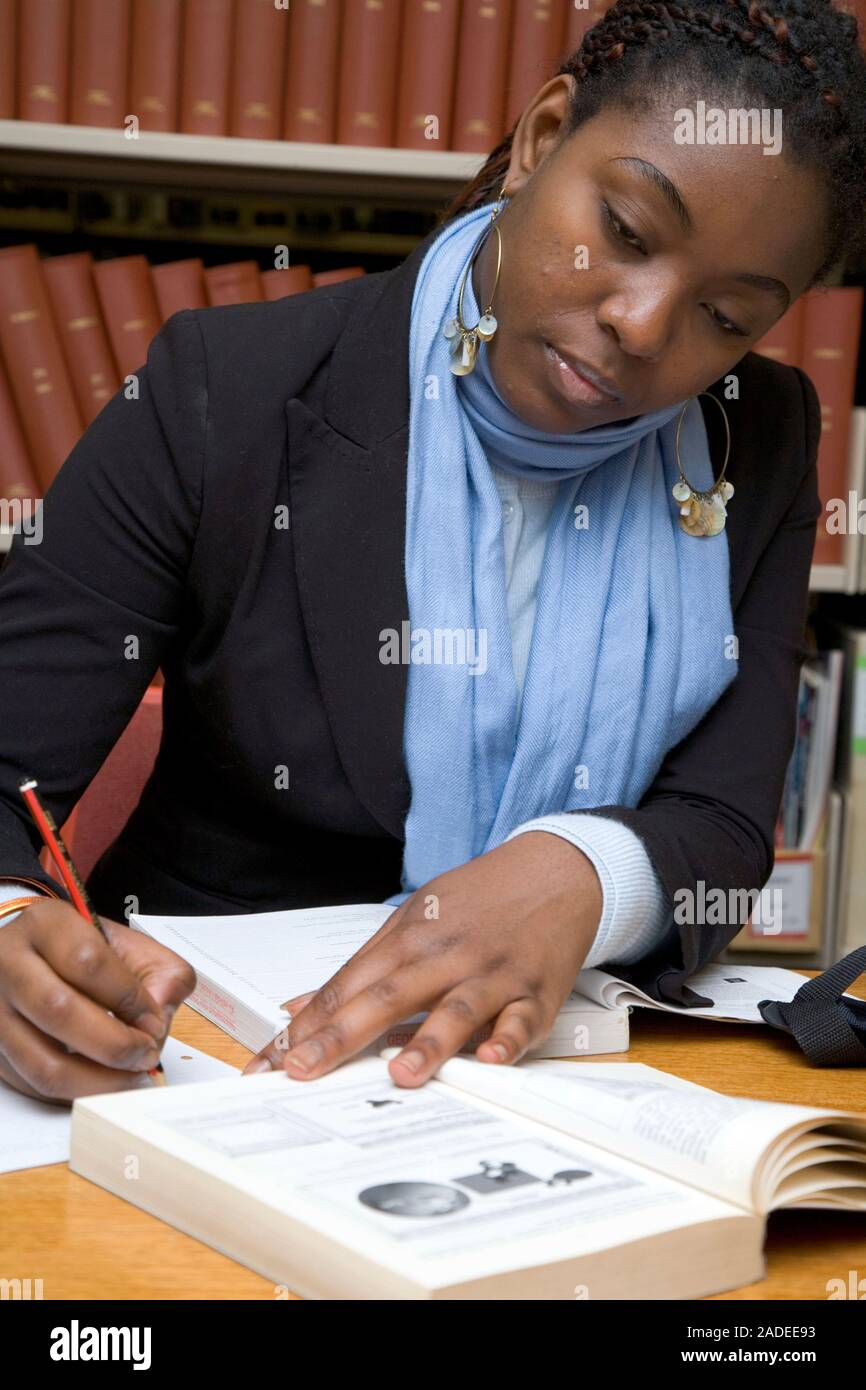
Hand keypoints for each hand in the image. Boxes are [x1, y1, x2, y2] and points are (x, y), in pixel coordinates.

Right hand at [0, 898, 195, 1103]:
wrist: (34, 956)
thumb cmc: (82, 951)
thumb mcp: (128, 944)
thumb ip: (160, 974)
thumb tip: (159, 1020)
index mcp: (46, 925)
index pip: (88, 962)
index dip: (129, 999)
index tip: (154, 1020)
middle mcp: (10, 964)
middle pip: (59, 1011)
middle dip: (115, 1043)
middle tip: (145, 1053)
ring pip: (43, 1062)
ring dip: (98, 1079)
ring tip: (129, 1075)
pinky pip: (35, 1085)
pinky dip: (77, 1091)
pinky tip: (103, 1081)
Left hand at [243, 831, 602, 1087]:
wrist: (554, 869)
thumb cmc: (479, 901)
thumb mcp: (414, 919)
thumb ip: (362, 967)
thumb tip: (301, 1007)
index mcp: (409, 939)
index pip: (347, 985)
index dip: (307, 1025)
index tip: (272, 1060)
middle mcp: (445, 955)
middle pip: (387, 997)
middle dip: (341, 1036)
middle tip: (303, 1070)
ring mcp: (491, 974)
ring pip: (455, 1010)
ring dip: (428, 1043)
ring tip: (400, 1075)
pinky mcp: (536, 991)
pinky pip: (522, 1019)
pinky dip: (508, 1038)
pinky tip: (492, 1058)